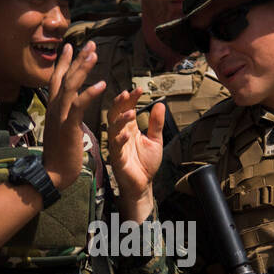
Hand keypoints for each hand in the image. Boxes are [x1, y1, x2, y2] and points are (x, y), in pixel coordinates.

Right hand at [43, 40, 105, 189]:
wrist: (52, 174)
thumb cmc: (60, 156)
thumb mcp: (61, 131)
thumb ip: (66, 117)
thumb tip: (71, 112)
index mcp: (53, 109)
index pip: (57, 80)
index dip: (63, 62)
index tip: (69, 46)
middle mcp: (54, 108)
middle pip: (64, 77)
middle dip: (77, 59)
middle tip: (90, 43)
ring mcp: (60, 116)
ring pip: (70, 86)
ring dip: (82, 69)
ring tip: (94, 54)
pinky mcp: (68, 126)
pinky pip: (79, 106)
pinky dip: (89, 93)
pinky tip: (101, 84)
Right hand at [105, 86, 165, 218]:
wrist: (143, 185)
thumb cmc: (146, 164)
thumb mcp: (155, 140)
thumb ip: (156, 123)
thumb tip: (160, 104)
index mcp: (129, 128)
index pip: (127, 108)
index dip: (132, 98)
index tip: (139, 89)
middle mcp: (121, 134)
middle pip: (116, 114)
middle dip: (120, 103)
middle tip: (127, 94)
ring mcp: (117, 145)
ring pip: (113, 128)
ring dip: (121, 119)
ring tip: (130, 113)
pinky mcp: (117, 158)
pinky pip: (115, 147)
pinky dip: (121, 139)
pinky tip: (127, 134)